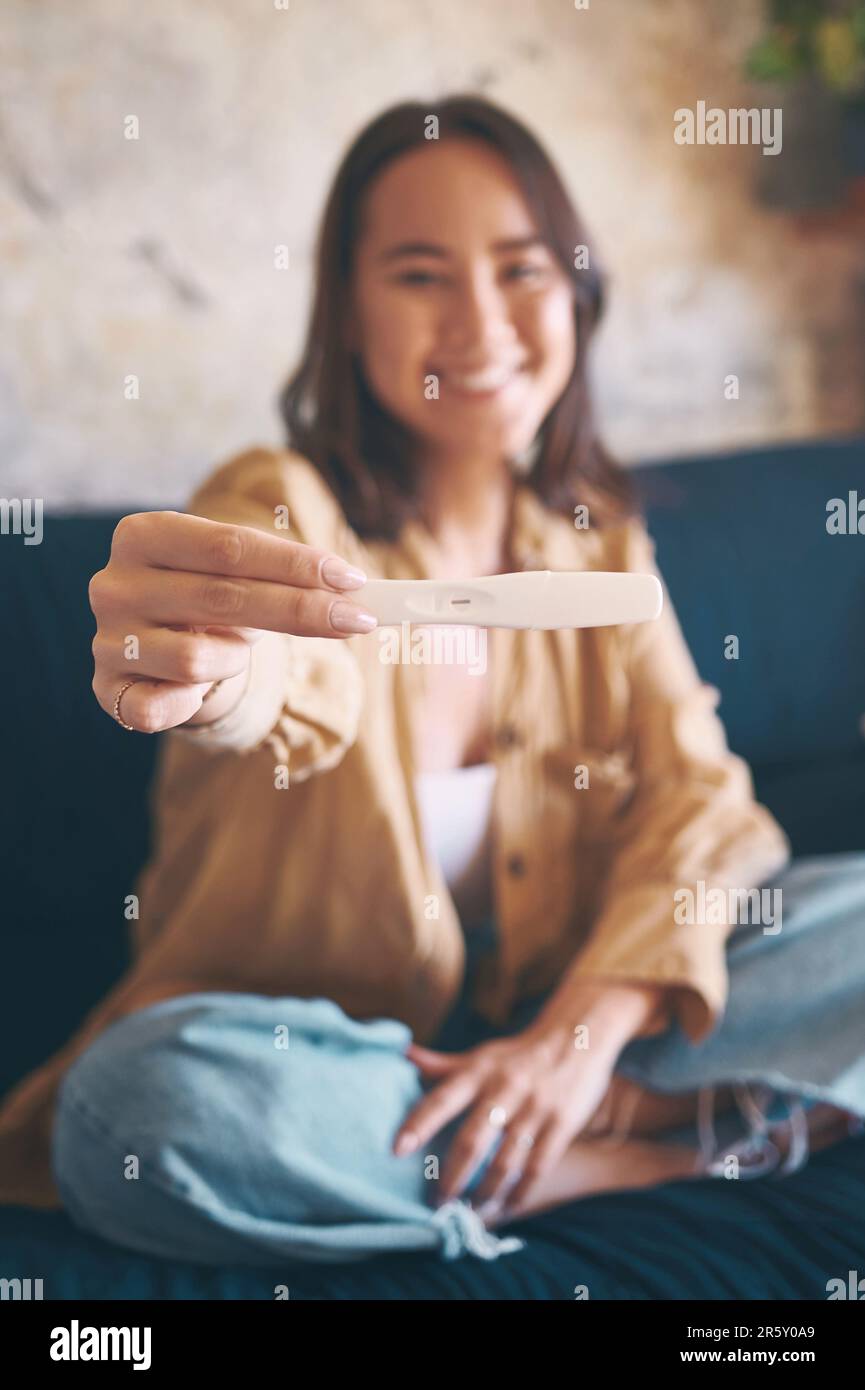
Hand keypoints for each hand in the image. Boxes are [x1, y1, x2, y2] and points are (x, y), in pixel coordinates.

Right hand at [88, 510, 376, 733]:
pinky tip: (198, 688)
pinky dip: (194, 700)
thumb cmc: (206, 602)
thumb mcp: (238, 576)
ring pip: (199, 659)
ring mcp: (107, 640)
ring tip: (237, 650)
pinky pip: (165, 707)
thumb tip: (358, 592)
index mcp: (143, 535)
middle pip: (225, 598)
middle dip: (302, 610)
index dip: (295, 564)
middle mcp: (115, 584)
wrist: (153, 649)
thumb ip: (285, 577)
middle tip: (358, 620)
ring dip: (236, 658)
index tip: (352, 579)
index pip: (231, 546)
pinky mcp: (108, 690)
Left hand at [395, 984, 651, 1216]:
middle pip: (472, 1141)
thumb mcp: (481, 1055)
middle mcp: (504, 1089)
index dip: (418, 1124)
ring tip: (470, 1212)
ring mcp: (535, 1107)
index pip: (442, 1099)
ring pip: (505, 1161)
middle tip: (437, 1204)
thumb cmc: (518, 1054)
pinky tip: (507, 1207)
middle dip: (452, 1177)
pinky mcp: (561, 1124)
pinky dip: (520, 1192)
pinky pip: (537, 1166)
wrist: (577, 1037)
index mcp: (479, 1071)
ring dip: (485, 1192)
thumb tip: (402, 1054)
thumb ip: (442, 1064)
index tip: (396, 1151)